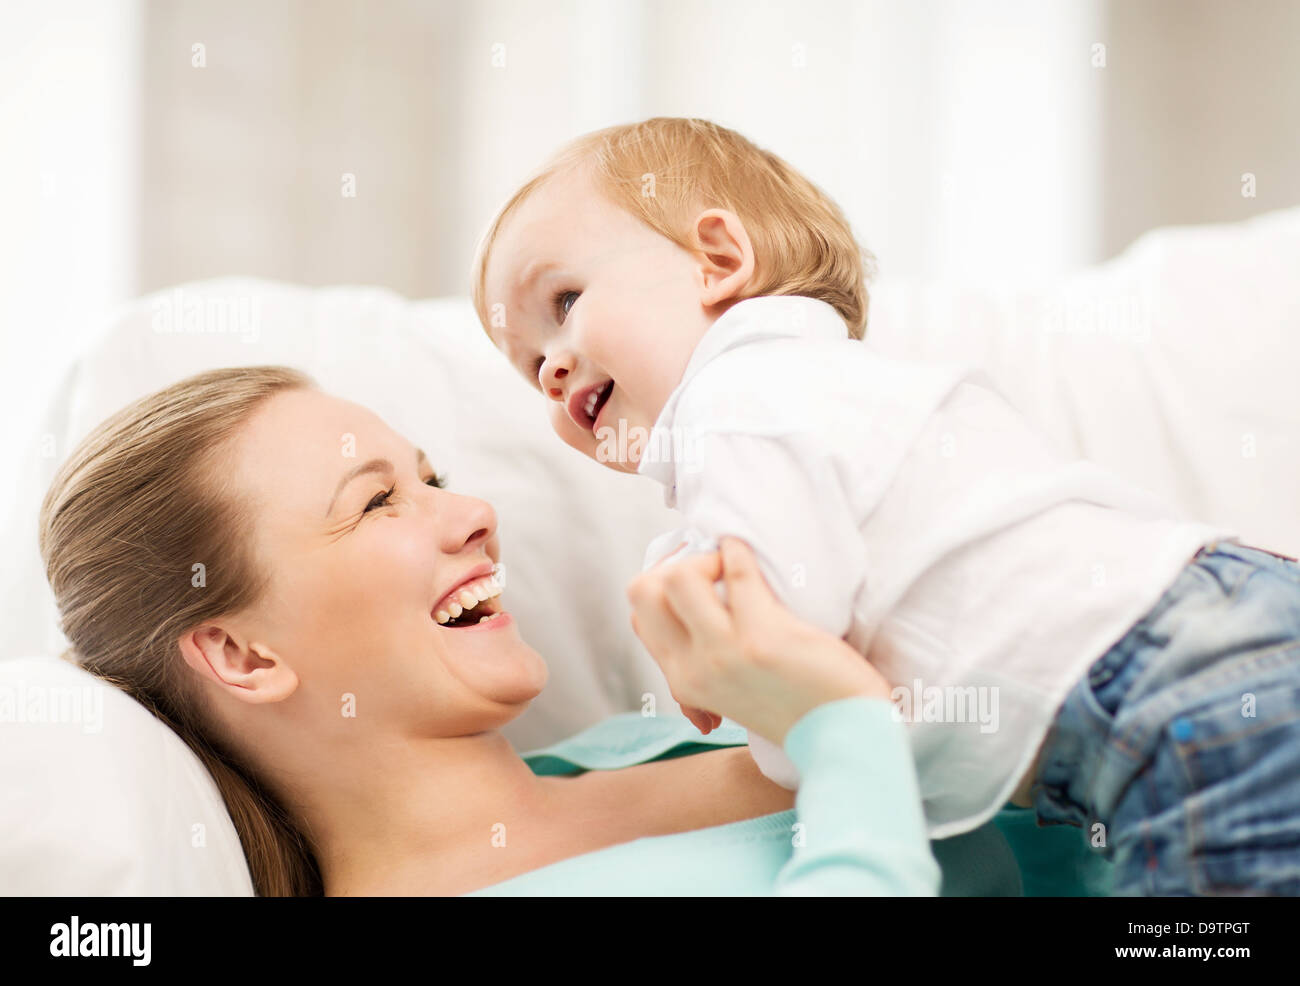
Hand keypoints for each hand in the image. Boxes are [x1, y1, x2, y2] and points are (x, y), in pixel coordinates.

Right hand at [627, 535, 892, 745]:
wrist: (844, 738)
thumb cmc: (799, 707)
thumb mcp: (731, 695)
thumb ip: (706, 662)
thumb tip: (696, 620)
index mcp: (683, 680)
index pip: (641, 616)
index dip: (664, 586)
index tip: (699, 579)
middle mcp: (693, 668)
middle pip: (644, 591)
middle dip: (675, 565)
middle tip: (715, 570)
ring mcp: (724, 653)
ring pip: (677, 578)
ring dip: (706, 557)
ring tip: (734, 567)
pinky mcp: (762, 638)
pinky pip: (737, 571)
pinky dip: (741, 551)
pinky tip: (756, 556)